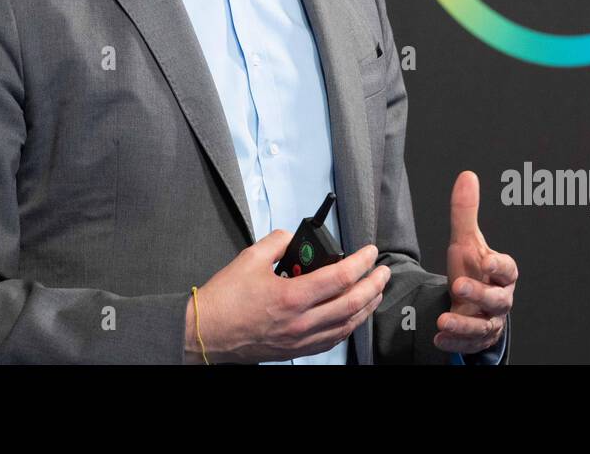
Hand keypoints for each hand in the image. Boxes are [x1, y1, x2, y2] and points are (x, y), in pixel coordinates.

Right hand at [185, 229, 389, 363]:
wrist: (207, 333)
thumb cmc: (225, 300)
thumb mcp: (250, 258)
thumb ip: (278, 241)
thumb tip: (294, 238)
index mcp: (290, 297)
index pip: (339, 278)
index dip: (360, 263)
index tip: (369, 252)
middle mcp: (300, 322)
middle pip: (352, 304)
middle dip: (373, 286)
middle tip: (382, 272)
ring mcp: (300, 339)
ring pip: (347, 326)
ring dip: (366, 307)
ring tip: (374, 292)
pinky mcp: (296, 350)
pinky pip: (332, 339)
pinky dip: (348, 326)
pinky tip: (352, 315)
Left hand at [439, 170, 516, 353]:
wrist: (473, 303)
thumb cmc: (474, 269)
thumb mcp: (467, 241)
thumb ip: (465, 213)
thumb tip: (467, 176)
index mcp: (502, 274)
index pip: (507, 269)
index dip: (499, 266)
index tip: (487, 262)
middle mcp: (499, 299)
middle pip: (496, 300)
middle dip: (479, 294)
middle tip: (459, 286)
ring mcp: (489, 321)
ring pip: (483, 326)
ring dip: (464, 325)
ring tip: (443, 322)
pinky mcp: (476, 339)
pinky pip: (469, 345)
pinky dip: (455, 343)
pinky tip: (439, 338)